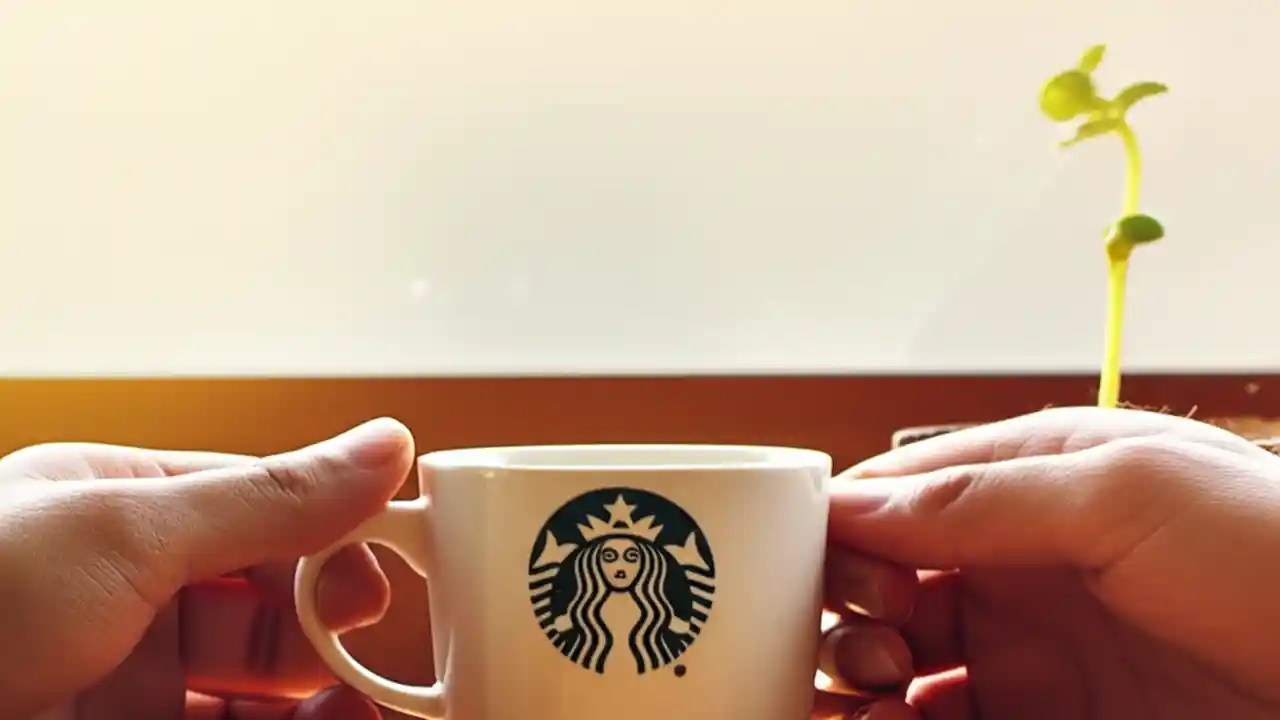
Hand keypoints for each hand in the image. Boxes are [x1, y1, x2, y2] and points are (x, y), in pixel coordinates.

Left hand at [0, 418, 412, 719]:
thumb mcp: (124, 530)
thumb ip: (267, 498)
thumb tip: (383, 447)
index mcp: (119, 506)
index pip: (261, 499)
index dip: (336, 518)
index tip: (404, 541)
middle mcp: (128, 589)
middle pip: (268, 590)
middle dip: (329, 605)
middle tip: (372, 622)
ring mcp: (128, 674)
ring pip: (257, 674)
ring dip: (323, 681)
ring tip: (377, 694)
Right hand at [820, 406, 1279, 718]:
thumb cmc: (1279, 553)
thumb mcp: (1125, 495)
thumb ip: (981, 497)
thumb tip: (854, 503)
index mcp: (1035, 478)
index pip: (899, 492)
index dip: (839, 528)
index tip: (801, 568)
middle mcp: (1021, 563)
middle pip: (885, 580)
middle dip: (847, 611)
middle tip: (867, 649)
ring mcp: (1035, 650)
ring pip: (904, 660)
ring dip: (863, 679)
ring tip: (865, 700)